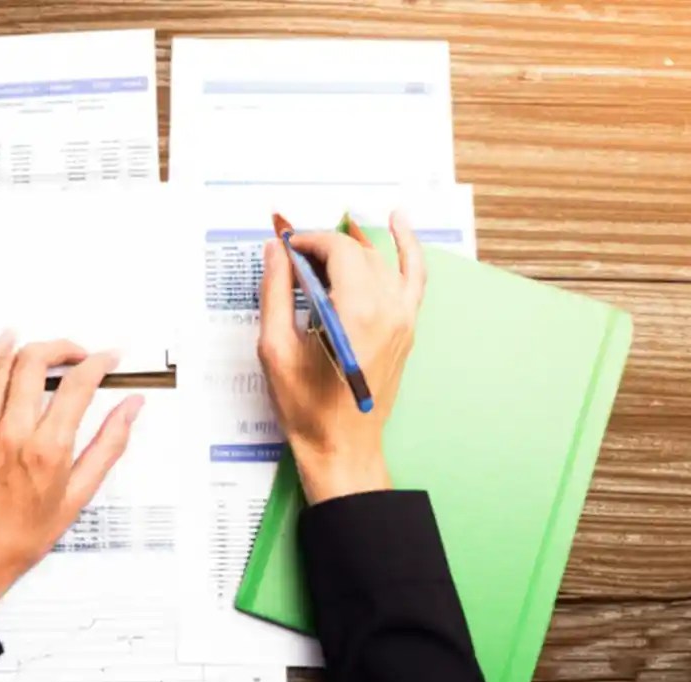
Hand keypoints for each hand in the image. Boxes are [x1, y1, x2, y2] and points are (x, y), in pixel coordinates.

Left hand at [0, 333, 144, 611]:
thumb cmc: (22, 534)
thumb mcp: (78, 495)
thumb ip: (108, 445)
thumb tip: (129, 410)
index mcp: (46, 449)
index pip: (77, 385)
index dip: (98, 362)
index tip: (108, 359)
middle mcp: (11, 433)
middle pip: (35, 361)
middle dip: (63, 347)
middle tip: (78, 354)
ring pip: (2, 364)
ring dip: (29, 348)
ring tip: (47, 348)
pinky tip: (0, 347)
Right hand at [257, 211, 426, 503]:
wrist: (342, 448)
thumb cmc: (307, 407)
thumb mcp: (276, 348)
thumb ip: (276, 292)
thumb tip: (276, 252)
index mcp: (356, 311)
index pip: (337, 250)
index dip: (308, 240)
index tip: (285, 247)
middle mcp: (387, 309)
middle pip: (357, 253)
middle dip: (324, 245)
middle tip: (294, 255)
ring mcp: (403, 319)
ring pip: (381, 261)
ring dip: (355, 244)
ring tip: (331, 235)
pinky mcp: (406, 330)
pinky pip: (414, 277)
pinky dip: (409, 248)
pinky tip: (399, 224)